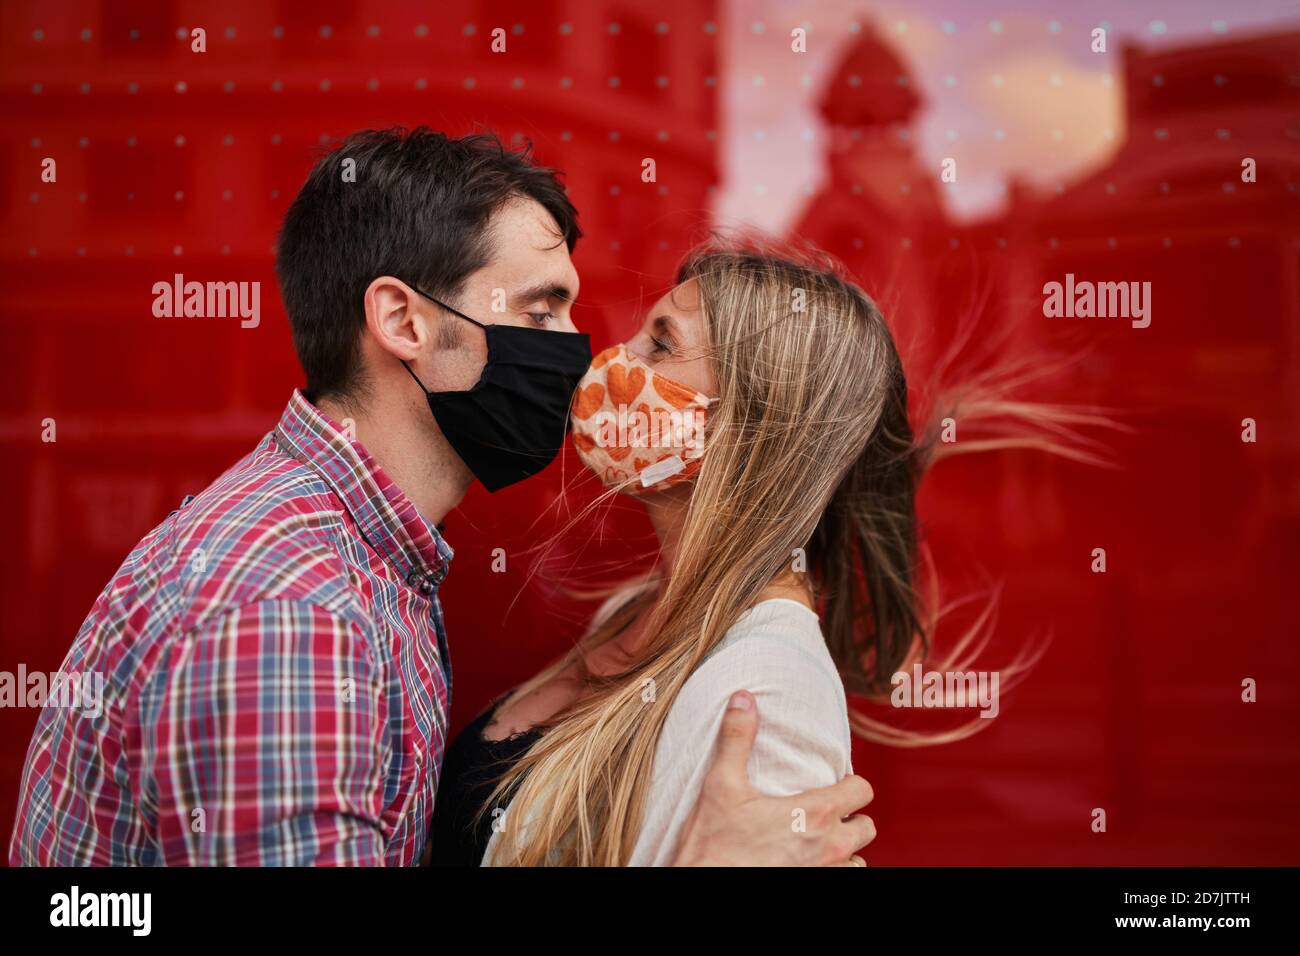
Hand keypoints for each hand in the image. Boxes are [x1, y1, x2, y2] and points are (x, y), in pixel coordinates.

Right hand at [671, 690, 875, 865]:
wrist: (700, 884)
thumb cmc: (713, 842)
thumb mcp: (721, 784)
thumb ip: (736, 737)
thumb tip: (743, 697)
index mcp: (815, 814)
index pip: (862, 790)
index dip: (851, 783)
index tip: (832, 782)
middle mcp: (829, 847)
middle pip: (867, 827)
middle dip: (851, 817)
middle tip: (826, 812)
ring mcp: (823, 874)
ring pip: (858, 860)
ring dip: (845, 849)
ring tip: (820, 841)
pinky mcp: (813, 889)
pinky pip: (843, 880)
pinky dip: (833, 870)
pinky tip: (810, 862)